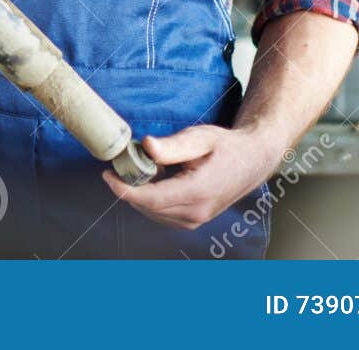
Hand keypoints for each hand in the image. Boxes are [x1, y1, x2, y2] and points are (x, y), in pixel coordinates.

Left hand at [101, 125, 282, 229]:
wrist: (251, 161)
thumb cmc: (225, 146)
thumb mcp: (200, 138)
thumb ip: (173, 146)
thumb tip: (146, 147)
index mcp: (198, 191)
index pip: (151, 199)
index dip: (124, 189)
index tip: (107, 175)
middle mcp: (197, 212)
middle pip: (148, 207)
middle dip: (128, 188)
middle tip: (120, 164)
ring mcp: (196, 220)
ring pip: (153, 213)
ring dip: (140, 194)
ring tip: (144, 168)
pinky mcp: (193, 221)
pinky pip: (162, 214)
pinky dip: (151, 199)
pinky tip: (156, 180)